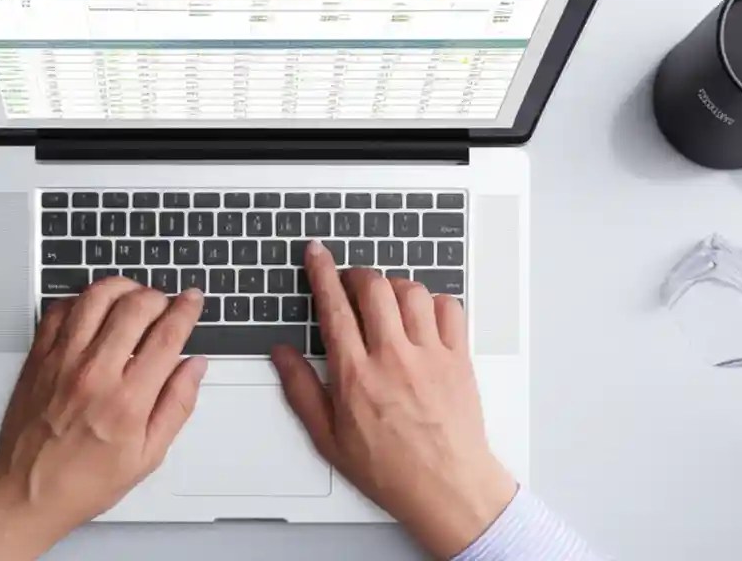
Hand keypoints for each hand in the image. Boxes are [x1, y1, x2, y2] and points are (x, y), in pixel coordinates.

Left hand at [0, 279, 207, 559]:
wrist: (24, 493)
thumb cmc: (83, 481)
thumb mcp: (148, 456)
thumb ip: (177, 405)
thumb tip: (195, 367)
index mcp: (128, 401)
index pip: (168, 335)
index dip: (187, 309)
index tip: (193, 300)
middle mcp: (95, 374)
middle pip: (136, 306)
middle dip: (160, 296)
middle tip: (165, 303)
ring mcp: (62, 361)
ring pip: (97, 297)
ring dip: (123, 288)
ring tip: (133, 297)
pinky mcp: (38, 358)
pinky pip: (60, 309)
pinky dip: (82, 300)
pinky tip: (94, 310)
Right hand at [271, 241, 516, 558]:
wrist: (446, 488)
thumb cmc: (390, 470)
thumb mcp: (329, 439)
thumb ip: (302, 390)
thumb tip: (282, 354)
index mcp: (356, 375)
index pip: (334, 307)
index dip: (322, 272)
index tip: (317, 253)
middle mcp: (393, 357)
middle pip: (374, 287)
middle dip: (357, 274)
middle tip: (351, 281)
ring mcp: (430, 355)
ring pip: (411, 291)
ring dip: (394, 286)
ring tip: (385, 299)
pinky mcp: (459, 358)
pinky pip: (449, 308)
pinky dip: (433, 302)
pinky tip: (423, 315)